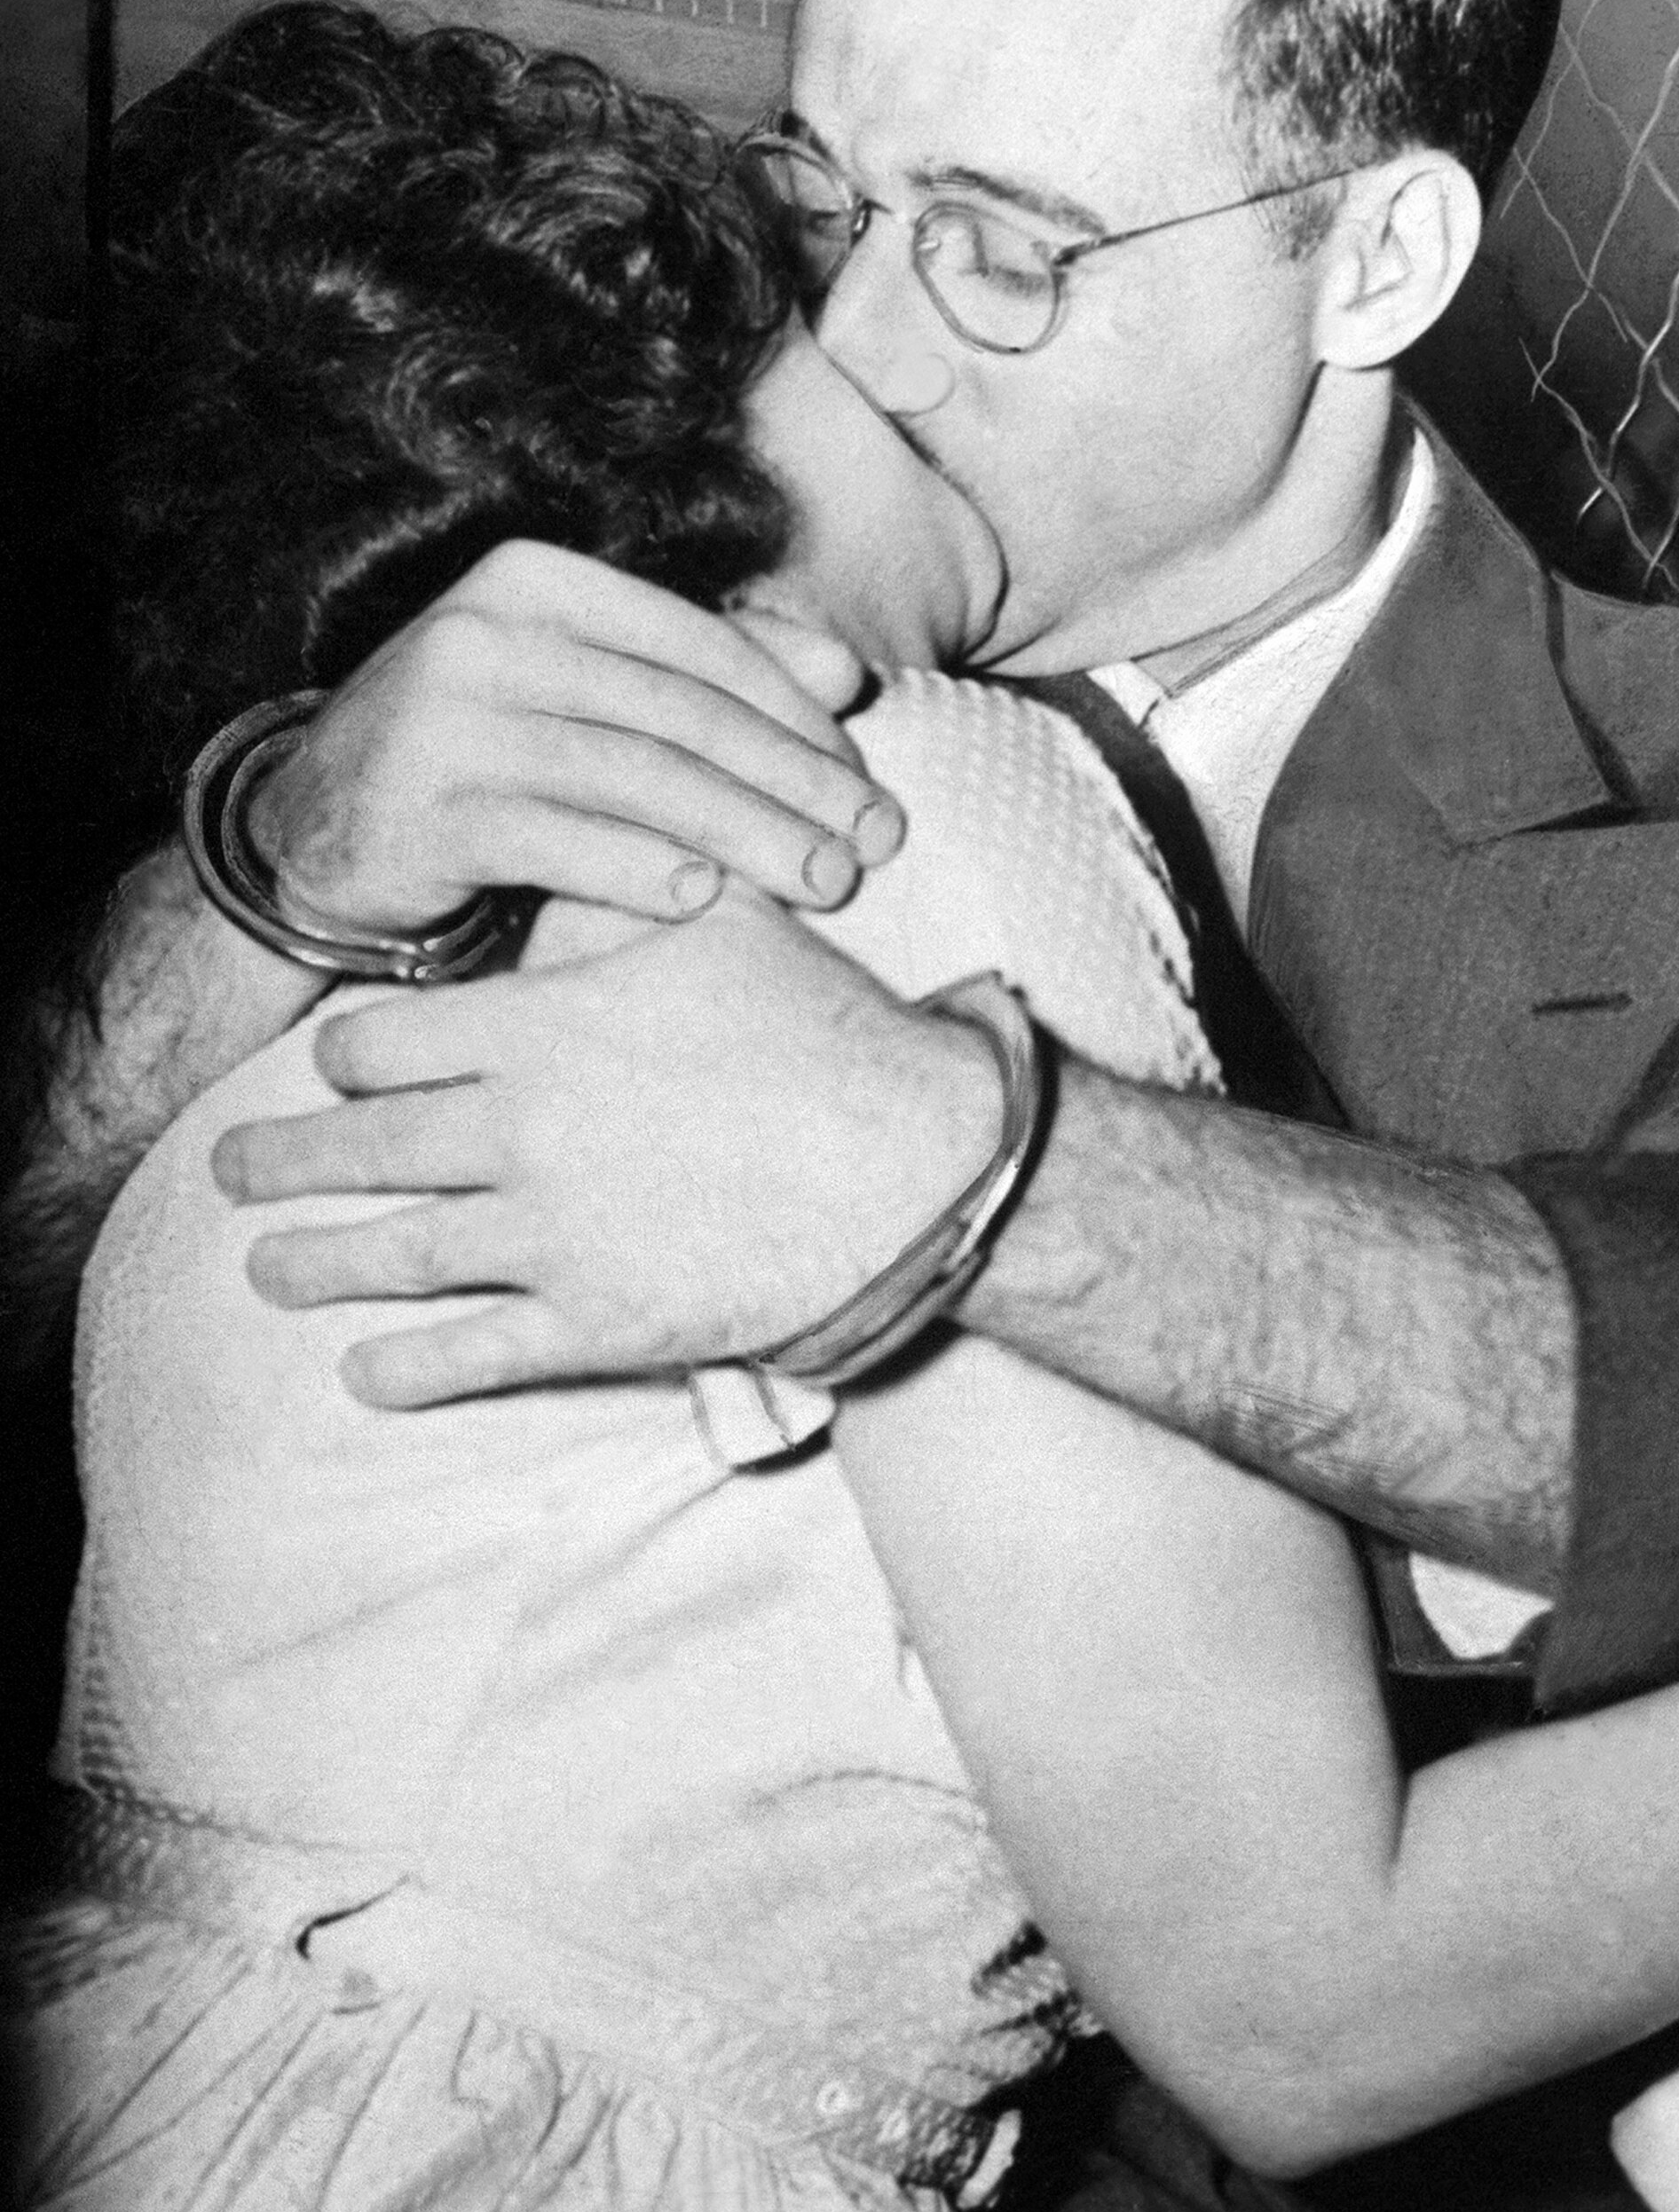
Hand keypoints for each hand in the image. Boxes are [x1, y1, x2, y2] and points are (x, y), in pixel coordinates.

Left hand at [210, 893, 1006, 1405]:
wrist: (916, 1156)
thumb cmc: (822, 1024)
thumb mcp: (718, 919)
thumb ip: (621, 883)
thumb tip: (569, 840)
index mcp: (537, 1027)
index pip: (378, 1044)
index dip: (342, 1057)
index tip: (330, 1067)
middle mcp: (520, 1132)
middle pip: (356, 1148)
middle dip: (278, 1159)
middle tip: (229, 1167)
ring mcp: (552, 1236)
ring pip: (392, 1257)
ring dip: (313, 1266)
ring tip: (265, 1271)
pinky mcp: (599, 1323)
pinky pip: (471, 1357)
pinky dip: (403, 1369)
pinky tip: (363, 1371)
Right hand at [248, 541, 904, 933]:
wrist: (311, 830)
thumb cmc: (482, 760)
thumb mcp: (586, 695)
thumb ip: (707, 675)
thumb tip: (846, 675)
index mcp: (537, 581)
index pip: (701, 647)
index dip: (798, 720)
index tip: (867, 786)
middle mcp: (484, 632)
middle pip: (679, 715)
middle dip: (792, 785)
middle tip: (872, 845)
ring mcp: (444, 718)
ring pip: (633, 777)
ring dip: (745, 835)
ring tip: (824, 883)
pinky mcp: (420, 806)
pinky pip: (557, 840)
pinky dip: (640, 870)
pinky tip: (708, 901)